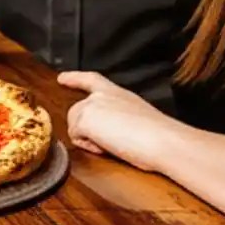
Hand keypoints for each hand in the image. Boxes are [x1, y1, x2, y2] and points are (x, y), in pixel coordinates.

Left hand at [59, 71, 185, 172]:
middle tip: (113, 141)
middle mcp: (102, 96)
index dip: (75, 78)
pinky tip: (108, 146)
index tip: (62, 78)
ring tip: (114, 143)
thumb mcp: (135, 117)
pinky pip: (76, 138)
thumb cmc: (157, 135)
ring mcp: (91, 105)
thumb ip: (117, 116)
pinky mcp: (84, 119)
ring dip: (89, 139)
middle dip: (87, 130)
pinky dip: (90, 146)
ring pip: (74, 126)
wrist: (162, 140)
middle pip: (77, 112)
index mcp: (117, 93)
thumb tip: (111, 130)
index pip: (91, 80)